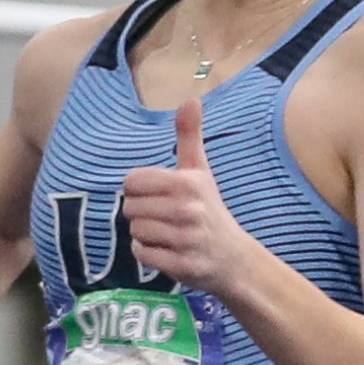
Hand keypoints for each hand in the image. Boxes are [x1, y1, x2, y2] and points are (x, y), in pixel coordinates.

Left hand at [116, 94, 251, 289]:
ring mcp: (184, 240)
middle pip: (130, 208)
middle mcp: (186, 210)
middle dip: (141, 213)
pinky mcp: (181, 265)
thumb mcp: (200, 171)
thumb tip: (190, 99)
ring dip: (145, 235)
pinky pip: (142, 255)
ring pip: (135, 232)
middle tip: (163, 217)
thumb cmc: (210, 209)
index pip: (132, 181)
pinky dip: (148, 254)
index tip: (157, 195)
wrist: (233, 258)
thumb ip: (189, 136)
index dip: (139, 189)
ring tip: (166, 234)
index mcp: (186, 183)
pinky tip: (166, 250)